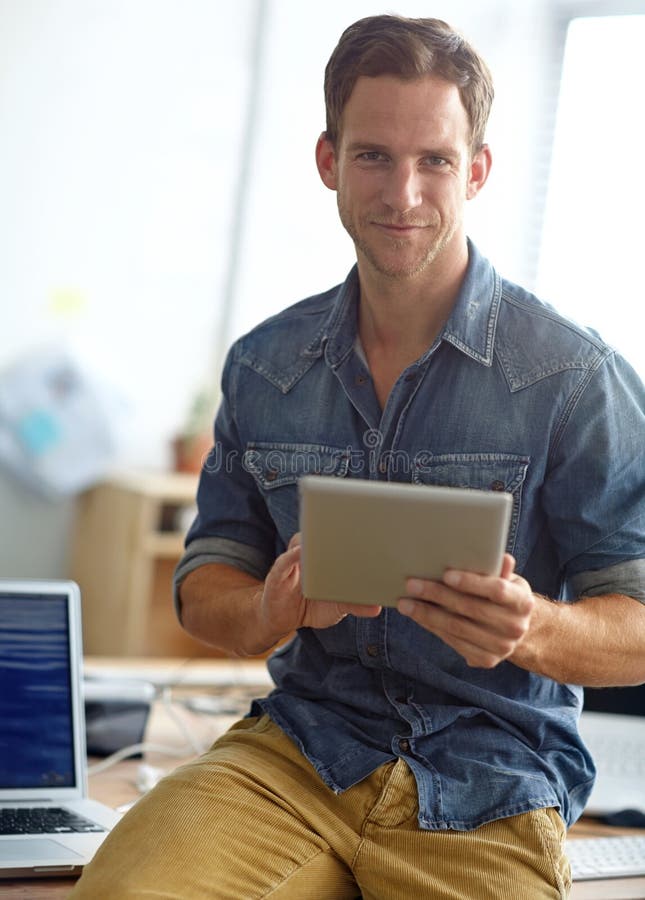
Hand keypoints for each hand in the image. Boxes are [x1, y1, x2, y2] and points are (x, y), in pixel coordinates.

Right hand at [259, 533, 380, 638]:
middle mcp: (309, 554)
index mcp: (325, 557)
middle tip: (353, 528)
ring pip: (303, 544)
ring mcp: (292, 560)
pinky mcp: (278, 572)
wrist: (283, 618)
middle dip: (335, 531)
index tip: (369, 528)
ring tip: (326, 537)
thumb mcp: (337, 608)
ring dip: (314, 540)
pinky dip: (293, 555)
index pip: (338, 540)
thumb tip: (377, 608)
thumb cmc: (312, 606)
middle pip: (322, 536)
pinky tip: (301, 552)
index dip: (353, 532)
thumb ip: (355, 605)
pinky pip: (284, 560)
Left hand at [397, 554, 534, 667]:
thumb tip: (501, 557)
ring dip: (427, 614)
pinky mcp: (486, 660)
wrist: (516, 630)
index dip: (471, 582)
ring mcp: (501, 647)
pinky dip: (432, 627)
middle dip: (438, 595)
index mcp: (523, 602)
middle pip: (470, 609)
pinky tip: (417, 616)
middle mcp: (515, 627)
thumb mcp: (508, 580)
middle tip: (412, 584)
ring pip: (457, 628)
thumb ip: (500, 570)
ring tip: (405, 602)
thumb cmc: (505, 596)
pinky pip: (453, 642)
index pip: (496, 590)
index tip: (446, 574)